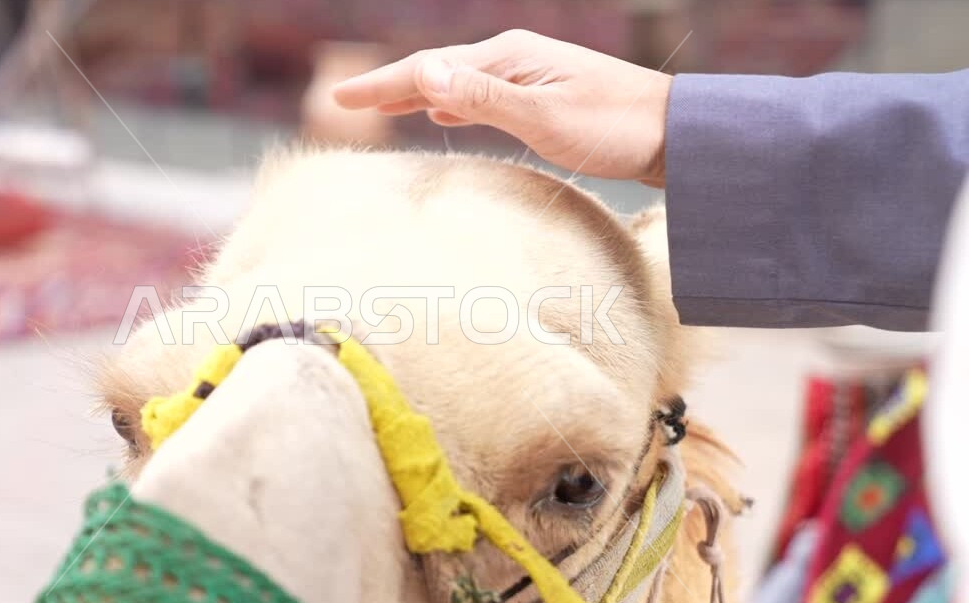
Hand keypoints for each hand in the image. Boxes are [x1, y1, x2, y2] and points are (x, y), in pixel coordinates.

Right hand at [332, 30, 671, 185]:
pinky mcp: (543, 96)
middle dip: (390, 86)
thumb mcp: (544, 116)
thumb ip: (482, 97)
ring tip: (384, 107)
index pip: (427, 70)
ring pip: (456, 83)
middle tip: (345, 100)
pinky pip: (480, 96)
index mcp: (508, 58)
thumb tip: (423, 75)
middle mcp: (514, 59)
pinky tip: (443, 113)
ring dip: (416, 94)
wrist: (676, 134)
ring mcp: (529, 75)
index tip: (338, 99)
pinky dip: (450, 104)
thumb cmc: (615, 128)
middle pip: (437, 71)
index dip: (381, 86)